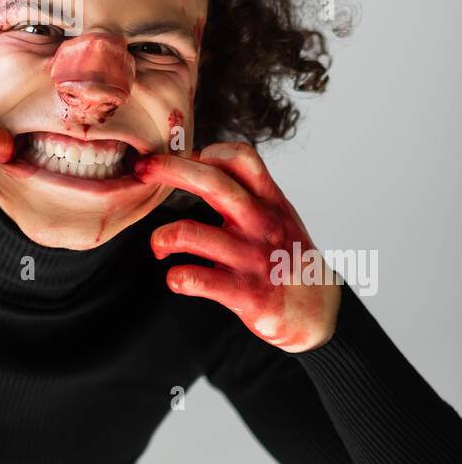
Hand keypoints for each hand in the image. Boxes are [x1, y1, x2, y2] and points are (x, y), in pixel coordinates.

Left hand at [133, 141, 341, 351]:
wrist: (319, 312)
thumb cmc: (289, 257)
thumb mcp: (279, 215)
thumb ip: (247, 191)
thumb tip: (200, 162)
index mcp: (270, 202)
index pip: (242, 159)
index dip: (209, 151)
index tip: (187, 158)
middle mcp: (262, 225)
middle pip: (214, 184)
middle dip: (172, 169)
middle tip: (143, 168)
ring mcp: (253, 259)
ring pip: (193, 234)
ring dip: (163, 236)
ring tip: (159, 245)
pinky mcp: (247, 294)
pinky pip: (197, 279)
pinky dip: (178, 278)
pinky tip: (177, 279)